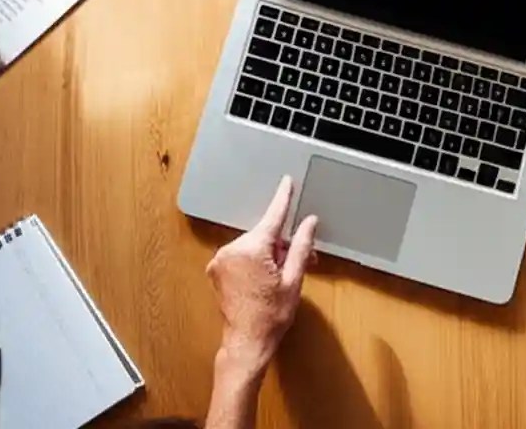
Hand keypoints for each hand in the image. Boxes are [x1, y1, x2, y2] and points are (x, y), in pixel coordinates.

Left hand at [206, 175, 318, 375]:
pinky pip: (241, 255)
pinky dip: (254, 261)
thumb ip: (302, 247)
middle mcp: (231, 250)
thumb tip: (308, 223)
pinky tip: (263, 280)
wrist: (246, 342)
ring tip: (279, 279)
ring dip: (268, 255)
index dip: (283, 198)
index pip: (272, 217)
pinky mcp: (216, 269)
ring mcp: (220, 260)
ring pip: (253, 245)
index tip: (287, 182)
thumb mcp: (293, 280)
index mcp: (251, 250)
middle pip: (264, 235)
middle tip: (297, 265)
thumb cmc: (270, 317)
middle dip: (282, 245)